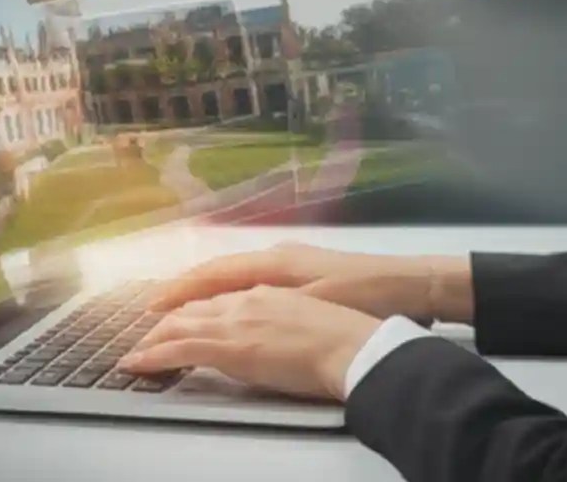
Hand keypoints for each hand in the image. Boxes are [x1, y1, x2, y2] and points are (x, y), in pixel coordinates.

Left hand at [121, 285, 380, 399]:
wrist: (352, 343)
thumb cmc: (347, 331)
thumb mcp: (314, 310)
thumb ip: (288, 314)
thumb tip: (277, 327)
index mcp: (268, 286)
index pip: (221, 293)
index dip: (197, 302)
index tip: (182, 310)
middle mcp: (246, 296)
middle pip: (196, 305)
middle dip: (170, 318)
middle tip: (149, 330)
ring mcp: (236, 319)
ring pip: (182, 324)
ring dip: (155, 337)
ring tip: (136, 350)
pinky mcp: (229, 345)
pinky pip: (180, 348)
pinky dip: (154, 355)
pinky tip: (137, 362)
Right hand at [149, 242, 444, 320]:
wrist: (413, 285)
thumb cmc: (365, 295)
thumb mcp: (312, 305)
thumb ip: (269, 306)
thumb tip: (227, 308)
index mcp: (276, 263)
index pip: (215, 273)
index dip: (181, 289)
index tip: (153, 305)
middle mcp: (279, 257)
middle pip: (220, 270)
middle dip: (186, 287)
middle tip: (155, 306)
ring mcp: (294, 263)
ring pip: (236, 274)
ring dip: (207, 288)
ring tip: (182, 304)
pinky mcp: (308, 273)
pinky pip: (253, 278)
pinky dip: (230, 289)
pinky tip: (230, 301)